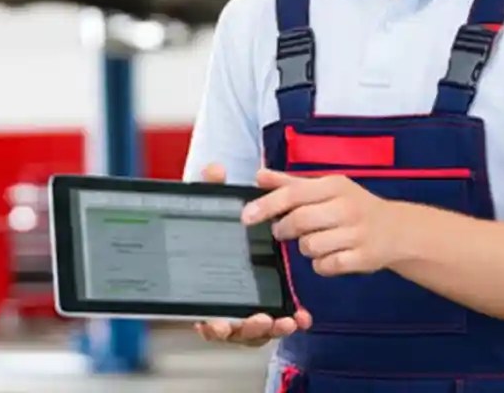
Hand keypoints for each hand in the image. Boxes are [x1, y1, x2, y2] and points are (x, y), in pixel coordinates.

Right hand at [191, 163, 312, 345]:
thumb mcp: (217, 203)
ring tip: (285, 321)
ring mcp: (244, 313)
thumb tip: (215, 169)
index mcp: (203, 289)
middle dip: (246, 329)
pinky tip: (300, 318)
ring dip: (269, 329)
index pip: (203, 315)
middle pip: (231, 330)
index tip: (220, 323)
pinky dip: (286, 323)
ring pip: (254, 333)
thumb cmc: (219, 228)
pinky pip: (274, 325)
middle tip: (259, 319)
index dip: (211, 324)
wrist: (240, 233)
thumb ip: (212, 188)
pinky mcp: (265, 312)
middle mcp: (223, 306)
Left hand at [243, 169, 403, 276]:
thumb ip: (290, 184)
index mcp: (335, 185)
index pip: (294, 194)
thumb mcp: (325, 188)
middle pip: (299, 221)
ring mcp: (356, 234)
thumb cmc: (354, 206)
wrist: (397, 230)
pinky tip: (329, 256)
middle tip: (282, 231)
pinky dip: (321, 265)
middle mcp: (347, 207)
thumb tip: (259, 175)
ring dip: (305, 247)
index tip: (246, 216)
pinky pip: (326, 266)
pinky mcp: (363, 258)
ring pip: (310, 247)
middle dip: (284, 229)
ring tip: (316, 241)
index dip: (267, 205)